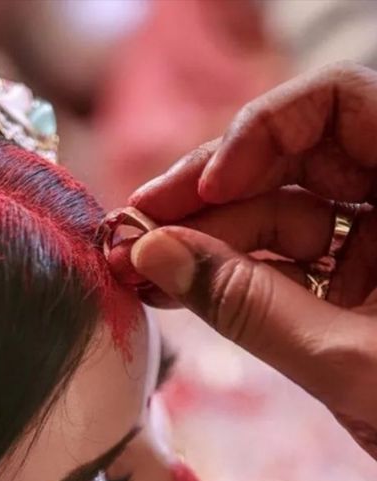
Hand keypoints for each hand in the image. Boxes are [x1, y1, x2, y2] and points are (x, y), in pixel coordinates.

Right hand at [119, 63, 376, 459]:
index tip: (207, 188)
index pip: (339, 106)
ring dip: (213, 240)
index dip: (263, 133)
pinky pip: (295, 267)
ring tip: (144, 267)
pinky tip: (180, 287)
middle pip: (301, 160)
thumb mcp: (348, 361)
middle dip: (215, 192)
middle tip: (139, 224)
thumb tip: (152, 255)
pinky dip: (239, 279)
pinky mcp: (367, 292)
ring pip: (289, 217)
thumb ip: (248, 307)